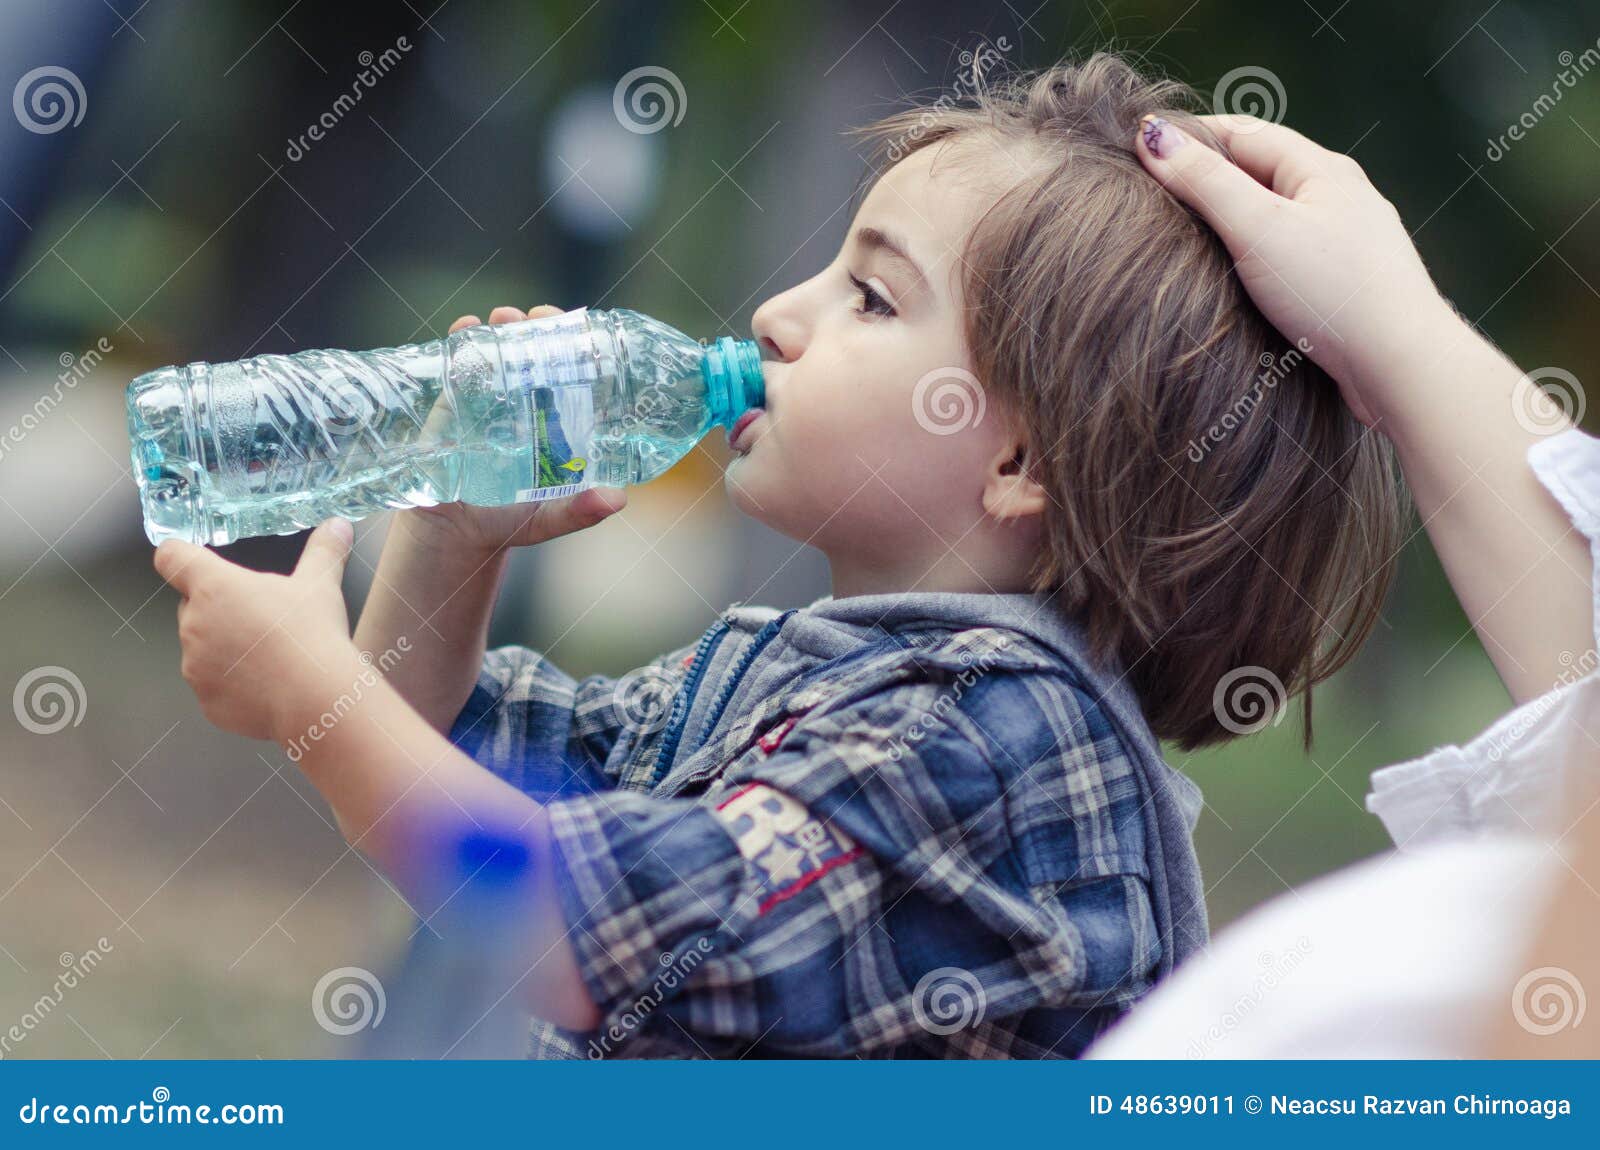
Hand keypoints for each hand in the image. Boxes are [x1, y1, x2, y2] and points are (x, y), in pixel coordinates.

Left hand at [153, 518, 363, 743]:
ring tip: (268, 654)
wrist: (315, 698)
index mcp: (214, 587)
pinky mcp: (206, 701)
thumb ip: (325, 550)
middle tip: (259, 615)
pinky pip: (213, 686)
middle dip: (217, 608)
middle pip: (191, 606)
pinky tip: (267, 683)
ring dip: (224, 647)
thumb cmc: (312, 637)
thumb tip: (338, 526)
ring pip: (201, 649)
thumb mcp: (321, 585)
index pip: (171, 557)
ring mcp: (195, 667)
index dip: (179, 554)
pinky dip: (233, 685)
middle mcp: (194, 625)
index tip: (189, 556)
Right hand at [402, 304, 626, 553]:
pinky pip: (458, 362)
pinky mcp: (454, 402)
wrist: (454, 533)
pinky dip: (461, 339)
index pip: (574, 373)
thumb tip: (617, 500)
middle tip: (537, 318)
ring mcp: (490, 398)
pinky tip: (464, 327)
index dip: (578, 346)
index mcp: (557, 422)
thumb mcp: (549, 519)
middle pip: (537, 351)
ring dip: (502, 325)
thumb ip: (580, 512)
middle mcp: (527, 403)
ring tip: (502, 319)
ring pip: (499, 349)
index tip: (579, 328)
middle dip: (538, 325)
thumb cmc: (510, 522)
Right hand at [1135, 113, 1457, 427]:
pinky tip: (1238, 277)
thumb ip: (1204, 182)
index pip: (1242, 131)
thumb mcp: (1257, 229)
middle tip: (1154, 190)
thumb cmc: (1331, 291)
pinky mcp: (1346, 282)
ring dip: (1232, 216)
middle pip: (1259, 170)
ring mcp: (1346, 240)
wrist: (1400, 363)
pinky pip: (1289, 252)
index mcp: (1321, 168)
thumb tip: (1151, 134)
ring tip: (1187, 233)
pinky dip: (1255, 252)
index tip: (1142, 145)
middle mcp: (1339, 195)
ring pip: (1276, 214)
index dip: (1190, 135)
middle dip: (1208, 174)